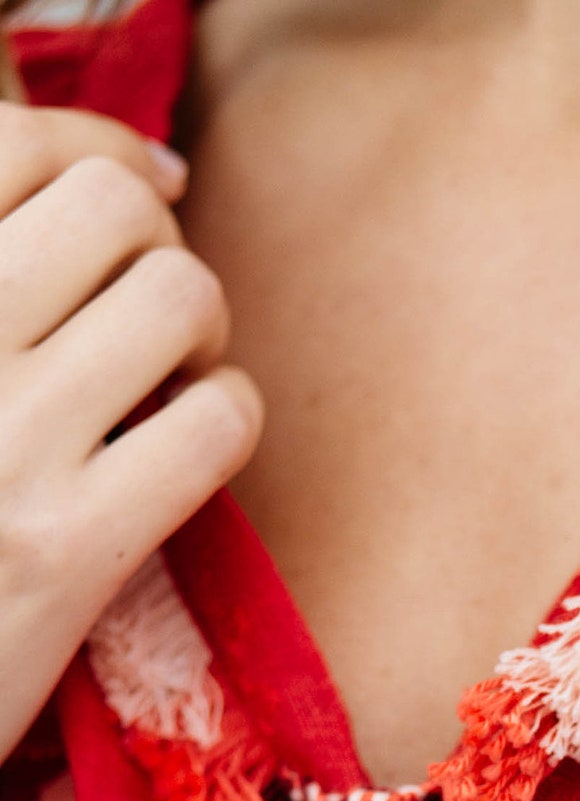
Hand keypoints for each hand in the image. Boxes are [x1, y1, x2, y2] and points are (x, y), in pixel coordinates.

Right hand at [0, 101, 261, 761]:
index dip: (103, 150)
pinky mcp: (68, 548)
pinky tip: (185, 452)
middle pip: (113, 207)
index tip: (148, 185)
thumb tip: (147, 174)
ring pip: (179, 296)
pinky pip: (217, 420)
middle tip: (146, 316)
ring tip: (166, 383)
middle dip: (159, 246)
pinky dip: (228, 418)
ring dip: (202, 332)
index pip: (13, 144)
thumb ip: (2, 277)